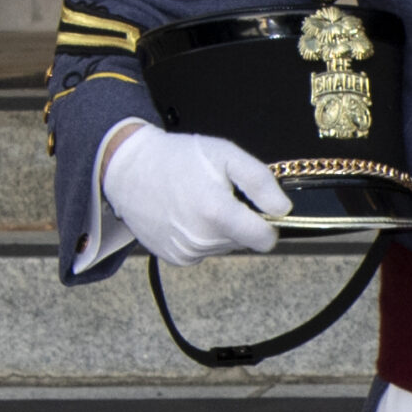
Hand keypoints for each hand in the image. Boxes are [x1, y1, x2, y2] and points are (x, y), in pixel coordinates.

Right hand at [101, 123, 288, 263]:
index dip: (267, 225)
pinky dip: (199, 236)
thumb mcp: (226, 155)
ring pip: (223, 246)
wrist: (128, 168)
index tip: (257, 210)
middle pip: (243, 241)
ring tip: (196, 201)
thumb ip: (260, 182)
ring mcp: (186, 251)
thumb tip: (283, 210)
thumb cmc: (178, 157)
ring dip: (218, 229)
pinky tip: (184, 215)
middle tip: (216, 194)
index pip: (264, 240)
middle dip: (239, 221)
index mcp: (218, 214)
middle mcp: (202, 239)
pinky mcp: (174, 257)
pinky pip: (202, 251)